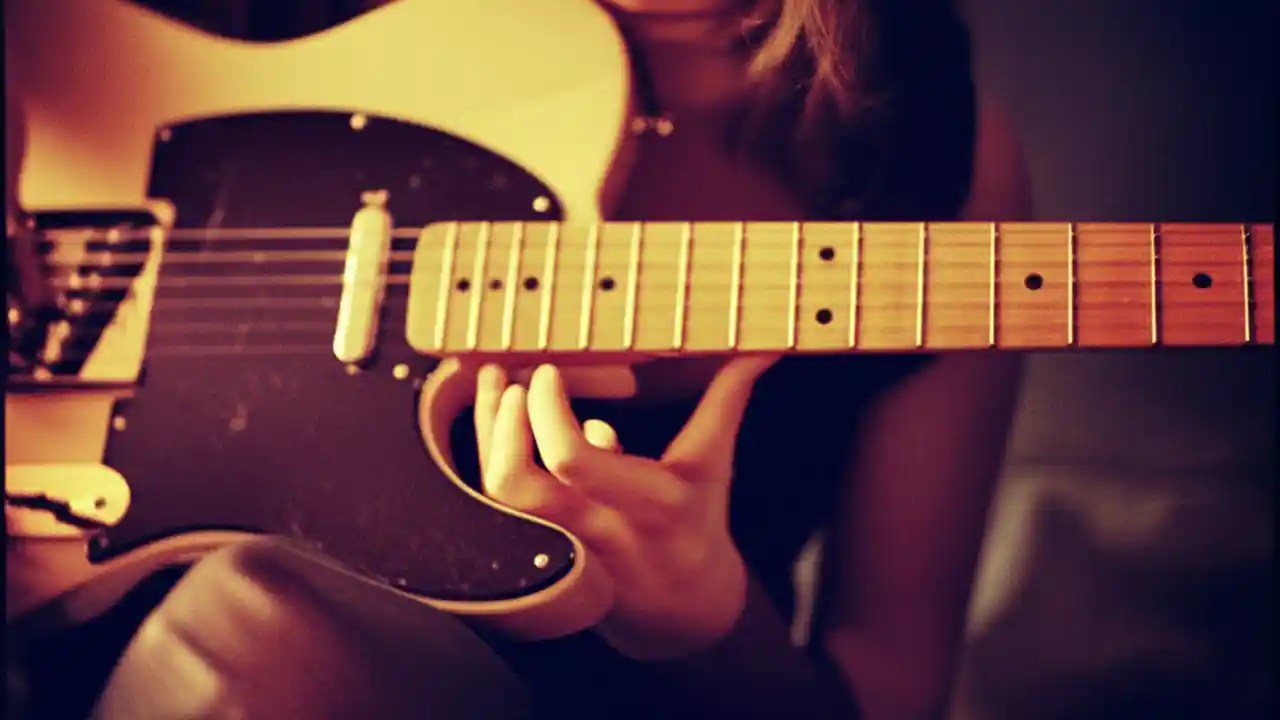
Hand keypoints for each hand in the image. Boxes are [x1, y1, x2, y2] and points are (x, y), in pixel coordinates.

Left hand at [474, 356, 776, 659]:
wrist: (682, 612)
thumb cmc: (698, 526)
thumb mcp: (714, 465)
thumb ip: (728, 402)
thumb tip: (762, 350)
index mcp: (648, 503)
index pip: (573, 460)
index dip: (549, 413)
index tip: (550, 372)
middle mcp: (596, 529)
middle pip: (517, 483)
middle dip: (505, 424)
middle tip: (517, 379)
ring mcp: (561, 542)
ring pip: (499, 495)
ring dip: (489, 435)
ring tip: (496, 385)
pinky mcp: (538, 546)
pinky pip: (496, 503)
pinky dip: (490, 454)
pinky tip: (498, 416)